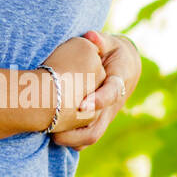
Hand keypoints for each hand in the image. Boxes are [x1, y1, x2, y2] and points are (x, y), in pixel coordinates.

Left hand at [50, 30, 138, 149]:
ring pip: (93, 134)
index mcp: (117, 81)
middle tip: (54, 129)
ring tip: (50, 136)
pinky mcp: (98, 121)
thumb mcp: (109, 43)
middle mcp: (112, 103)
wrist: (126, 68)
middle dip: (78, 130)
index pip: (111, 93)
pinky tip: (53, 136)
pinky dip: (73, 140)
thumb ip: (100, 40)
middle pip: (99, 124)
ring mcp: (105, 115)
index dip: (99, 100)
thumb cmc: (111, 52)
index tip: (83, 104)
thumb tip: (91, 36)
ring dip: (73, 139)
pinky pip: (87, 136)